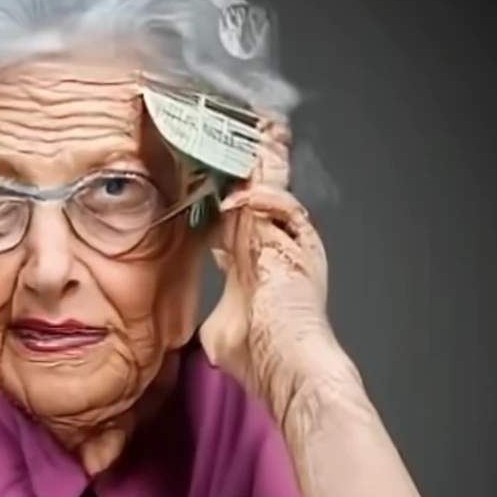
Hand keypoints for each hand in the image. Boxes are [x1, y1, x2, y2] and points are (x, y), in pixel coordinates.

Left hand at [199, 119, 342, 418]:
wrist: (288, 370)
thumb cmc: (261, 359)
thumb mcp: (218, 329)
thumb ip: (210, 308)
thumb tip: (196, 314)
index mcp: (252, 263)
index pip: (233, 216)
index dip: (219, 193)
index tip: (200, 171)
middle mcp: (271, 247)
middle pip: (257, 190)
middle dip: (247, 159)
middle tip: (235, 126)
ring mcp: (287, 243)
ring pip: (276, 188)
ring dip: (263, 159)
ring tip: (254, 127)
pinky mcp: (300, 245)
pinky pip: (283, 208)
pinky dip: (264, 198)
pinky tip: (244, 196)